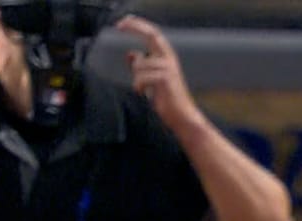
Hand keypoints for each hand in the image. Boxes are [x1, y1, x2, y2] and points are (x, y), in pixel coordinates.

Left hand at [117, 15, 202, 132]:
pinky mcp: (165, 79)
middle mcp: (169, 58)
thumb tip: (131, 54)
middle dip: (135, 27)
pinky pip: (141, 78)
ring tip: (143, 90)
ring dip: (136, 78)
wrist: (181, 115)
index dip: (139, 26)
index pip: (153, 34)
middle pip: (152, 35)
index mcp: (166, 57)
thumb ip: (142, 66)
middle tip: (120, 25)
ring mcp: (168, 67)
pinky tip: (143, 94)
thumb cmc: (167, 98)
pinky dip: (138, 86)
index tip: (123, 23)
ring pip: (140, 64)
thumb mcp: (151, 79)